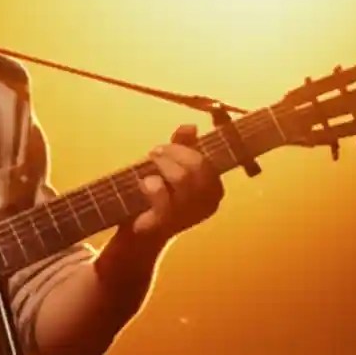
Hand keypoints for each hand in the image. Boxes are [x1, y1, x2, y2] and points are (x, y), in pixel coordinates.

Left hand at [128, 124, 223, 239]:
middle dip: (172, 153)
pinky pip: (163, 199)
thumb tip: (191, 126)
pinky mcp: (168, 224)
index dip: (185, 149)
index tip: (166, 146)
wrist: (141, 228)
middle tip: (154, 152)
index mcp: (214, 188)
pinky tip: (143, 184)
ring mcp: (190, 215)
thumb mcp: (172, 165)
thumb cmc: (160, 192)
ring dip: (162, 166)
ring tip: (148, 167)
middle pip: (197, 166)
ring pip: (182, 178)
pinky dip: (151, 185)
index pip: (206, 161)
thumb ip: (183, 144)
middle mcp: (208, 203)